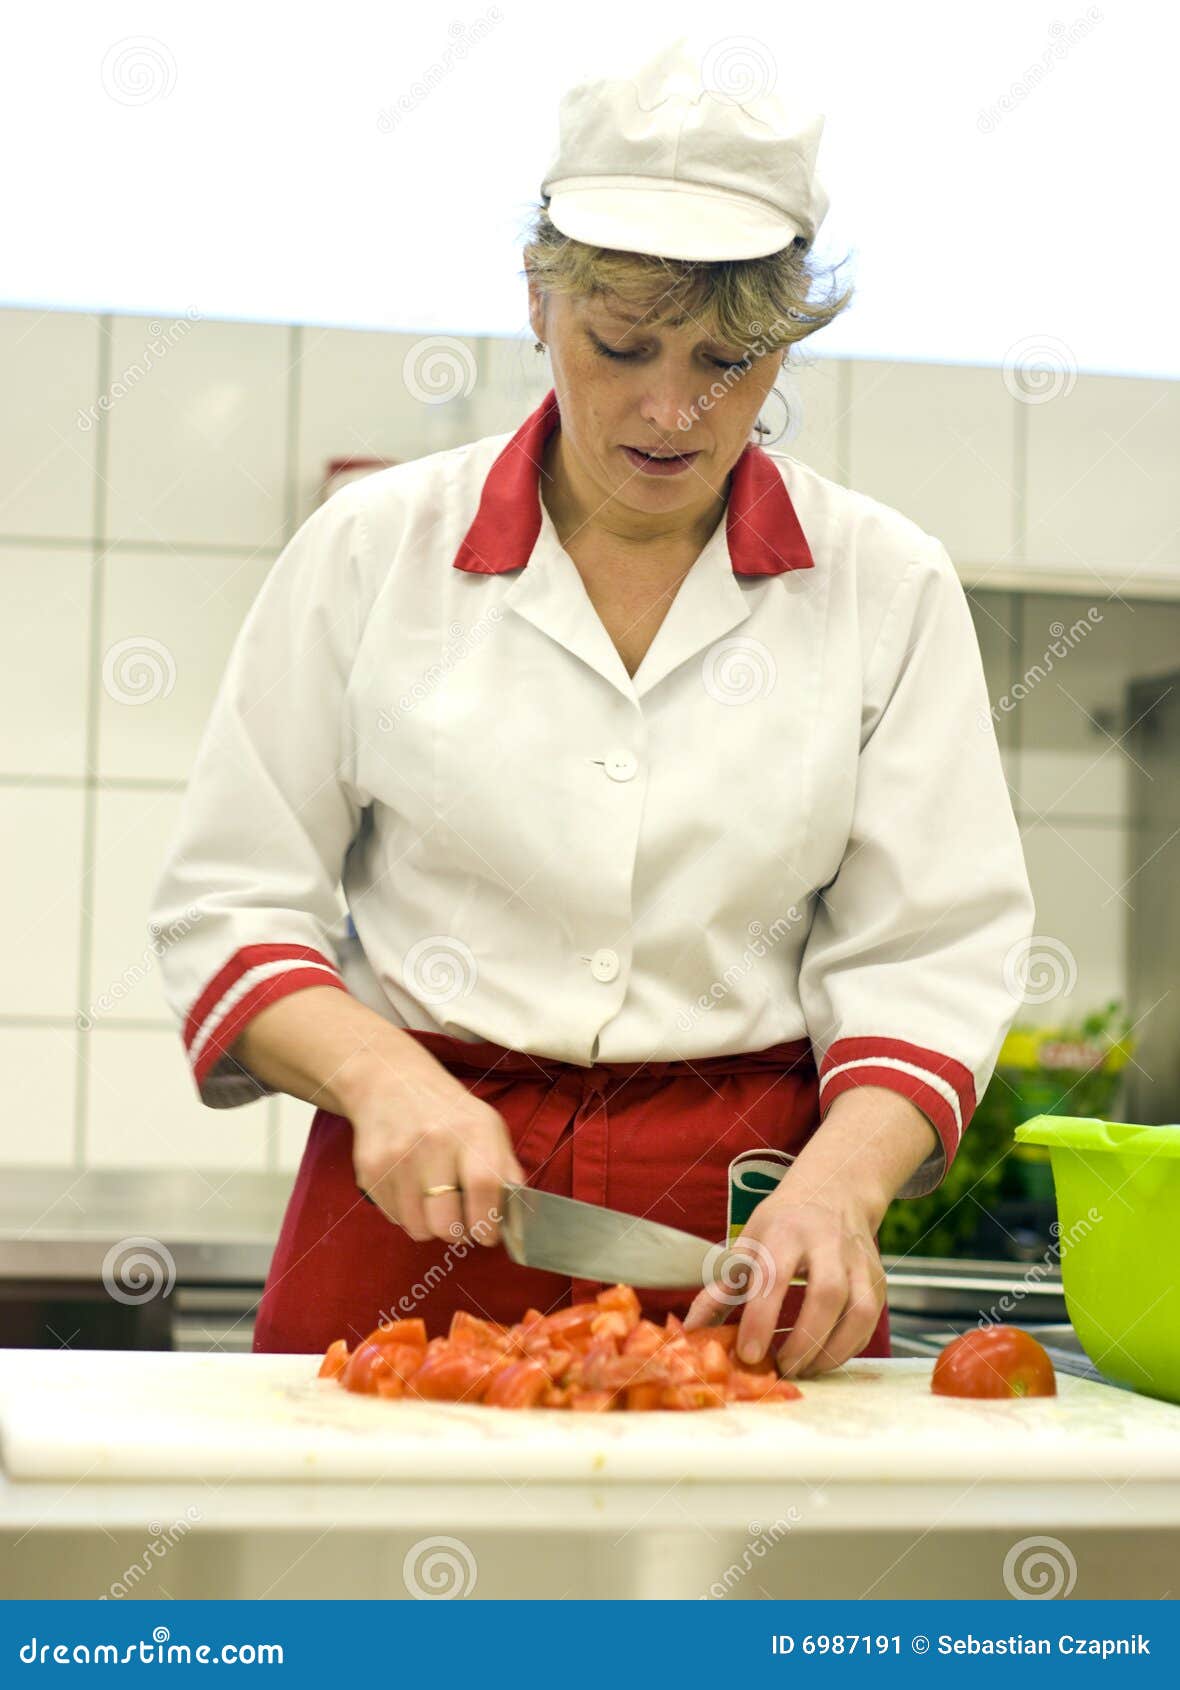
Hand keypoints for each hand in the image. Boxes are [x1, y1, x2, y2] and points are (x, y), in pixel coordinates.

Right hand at [348, 1059, 524, 1248]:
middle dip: (458, 1233)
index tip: (488, 1235)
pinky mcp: (370, 1169)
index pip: (483, 1187)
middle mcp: (433, 1141)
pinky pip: (394, 1217)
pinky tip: (411, 1187)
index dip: (488, 1222)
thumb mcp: (488, 1127)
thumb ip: (507, 1172)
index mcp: (471, 1130)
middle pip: (446, 1222)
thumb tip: (519, 1220)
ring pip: (418, 1228)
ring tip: (434, 1201)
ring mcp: (397, 1157)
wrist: (391, 1082)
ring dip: (430, 1225)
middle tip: (460, 1222)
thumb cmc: (449, 1112)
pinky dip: (407, 1213)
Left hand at [683, 1184, 886, 1378]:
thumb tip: (693, 1330)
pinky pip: (870, 1321)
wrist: (834, 1192)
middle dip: (804, 1341)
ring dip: (830, 1351)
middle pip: (826, 1295)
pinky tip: (825, 1356)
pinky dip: (848, 1347)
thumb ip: (722, 1288)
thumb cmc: (783, 1222)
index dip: (761, 1319)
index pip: (774, 1276)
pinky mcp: (878, 1278)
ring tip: (804, 1368)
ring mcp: (858, 1260)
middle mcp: (827, 1243)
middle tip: (783, 1368)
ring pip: (857, 1311)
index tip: (750, 1354)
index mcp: (786, 1231)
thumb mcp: (748, 1243)